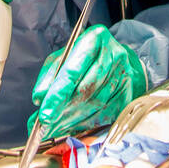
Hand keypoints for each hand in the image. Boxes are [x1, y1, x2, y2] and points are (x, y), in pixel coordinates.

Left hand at [28, 25, 145, 136]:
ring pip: (94, 105)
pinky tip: (72, 127)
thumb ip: (51, 74)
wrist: (121, 57)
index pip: (73, 71)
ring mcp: (123, 75)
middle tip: (46, 126)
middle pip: (84, 91)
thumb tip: (40, 98)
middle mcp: (113, 55)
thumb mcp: (66, 56)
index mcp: (94, 39)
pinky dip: (85, 124)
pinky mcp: (128, 94)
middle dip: (62, 112)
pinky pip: (104, 115)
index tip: (44, 114)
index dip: (57, 95)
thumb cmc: (89, 56)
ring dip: (72, 121)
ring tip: (55, 128)